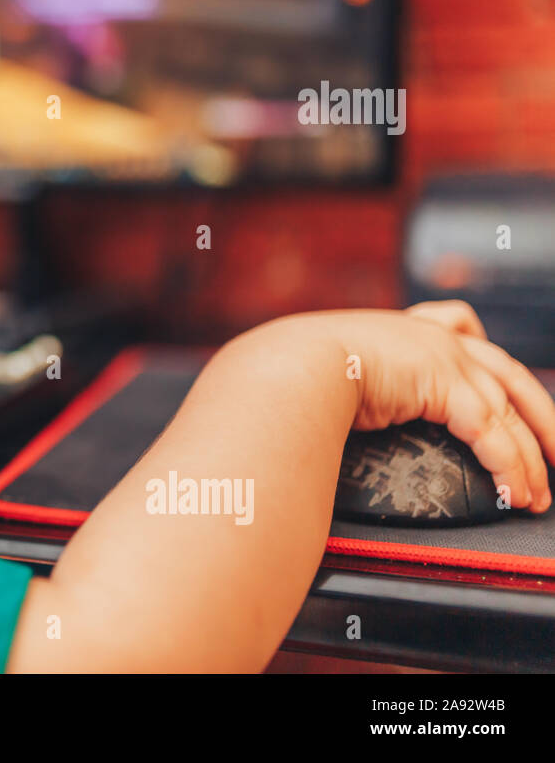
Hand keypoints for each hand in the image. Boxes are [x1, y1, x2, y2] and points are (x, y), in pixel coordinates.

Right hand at [316, 301, 554, 511]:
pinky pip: (493, 433)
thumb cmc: (293, 372)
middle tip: (554, 453)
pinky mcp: (447, 386)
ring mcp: (444, 356)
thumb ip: (346, 381)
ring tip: (536, 495)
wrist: (292, 365)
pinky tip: (515, 493)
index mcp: (401, 328)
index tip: (505, 388)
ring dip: (529, 457)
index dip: (487, 359)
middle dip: (540, 415)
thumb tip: (328, 412)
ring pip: (508, 409)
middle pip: (507, 371)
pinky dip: (509, 467)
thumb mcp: (328, 368)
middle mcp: (431, 335)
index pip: (461, 326)